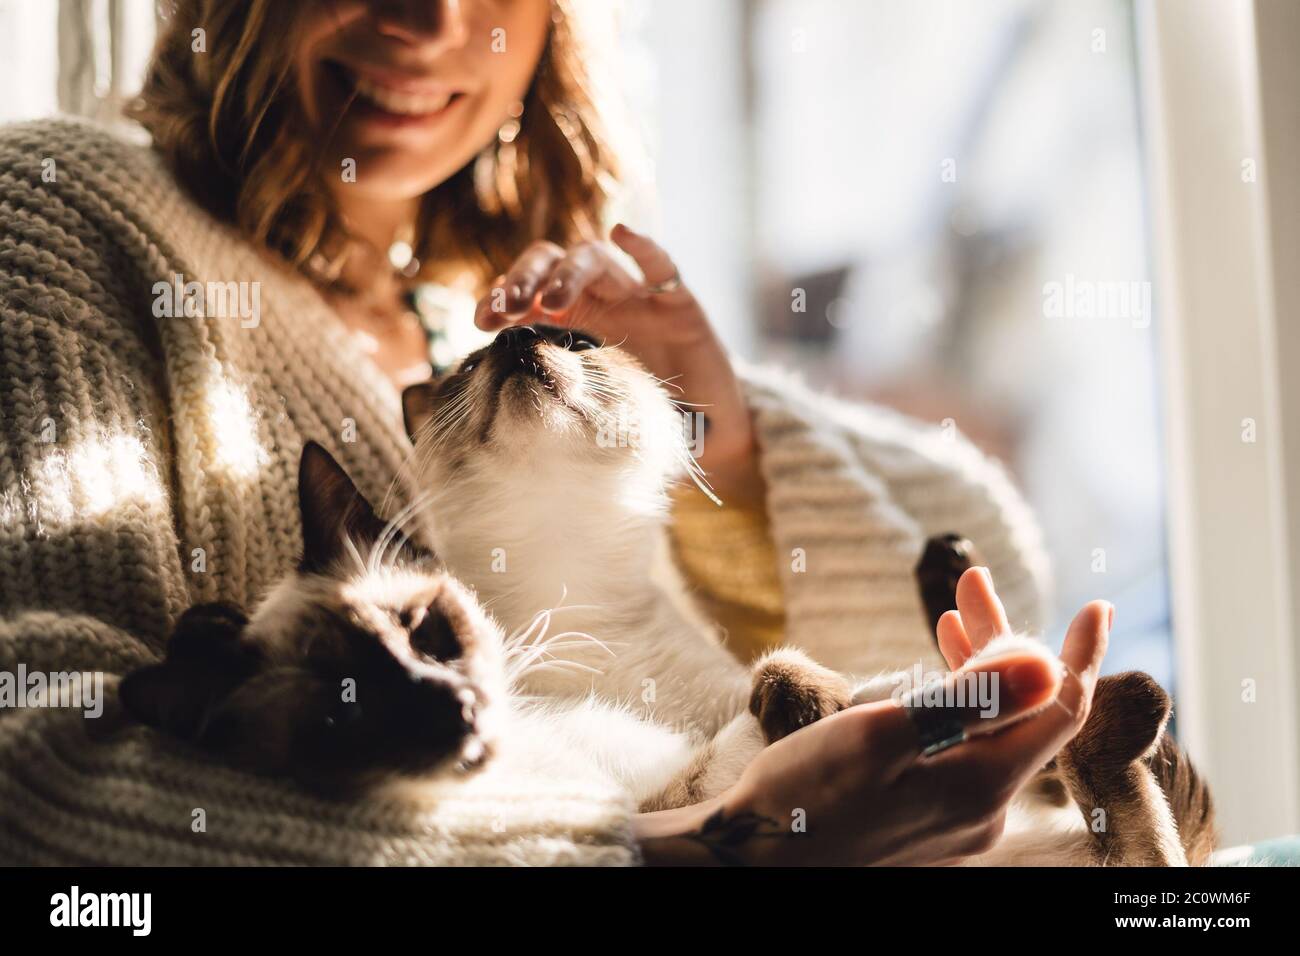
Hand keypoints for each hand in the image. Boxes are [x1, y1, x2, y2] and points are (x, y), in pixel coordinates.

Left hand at [473, 226, 761, 502]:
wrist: (700, 430)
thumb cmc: (637, 416)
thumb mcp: (585, 405)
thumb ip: (551, 388)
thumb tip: (493, 393)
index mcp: (565, 320)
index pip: (525, 291)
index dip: (501, 296)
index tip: (482, 320)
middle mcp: (595, 299)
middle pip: (550, 262)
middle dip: (526, 278)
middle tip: (509, 306)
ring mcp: (634, 295)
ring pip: (594, 258)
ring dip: (568, 274)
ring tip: (553, 303)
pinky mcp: (676, 301)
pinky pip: (661, 265)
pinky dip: (643, 246)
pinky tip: (623, 233)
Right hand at [636, 568, 1111, 864]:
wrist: (752, 859)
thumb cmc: (804, 796)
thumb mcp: (881, 735)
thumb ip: (970, 702)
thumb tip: (1049, 667)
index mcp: (981, 786)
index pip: (1060, 711)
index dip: (1079, 655)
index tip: (1096, 607)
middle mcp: (984, 810)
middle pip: (1021, 715)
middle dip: (1002, 644)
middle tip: (972, 583)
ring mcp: (958, 821)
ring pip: (990, 733)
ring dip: (975, 673)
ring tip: (949, 618)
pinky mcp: (929, 823)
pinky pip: (965, 756)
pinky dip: (957, 710)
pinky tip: (933, 681)